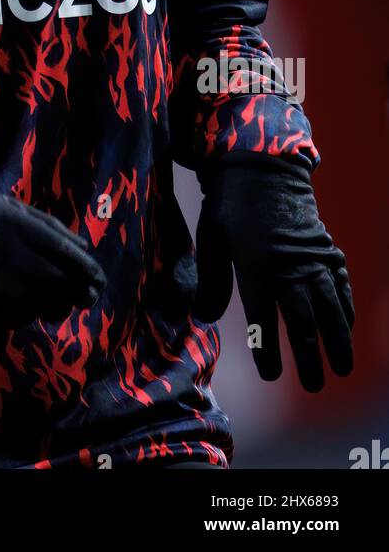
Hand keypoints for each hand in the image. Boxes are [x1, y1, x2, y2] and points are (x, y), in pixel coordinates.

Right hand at [0, 185, 105, 326]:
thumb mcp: (8, 207)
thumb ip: (45, 224)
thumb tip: (81, 247)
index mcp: (13, 223)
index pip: (60, 249)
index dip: (84, 267)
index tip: (99, 278)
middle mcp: (2, 249)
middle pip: (52, 279)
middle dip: (76, 290)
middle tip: (89, 296)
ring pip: (34, 301)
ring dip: (54, 305)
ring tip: (63, 304)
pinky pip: (10, 314)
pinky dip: (26, 314)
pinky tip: (33, 309)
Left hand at [193, 154, 353, 390]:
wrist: (264, 166)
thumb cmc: (230, 204)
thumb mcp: (211, 238)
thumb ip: (210, 280)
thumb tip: (202, 318)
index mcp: (255, 265)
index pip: (263, 319)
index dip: (268, 350)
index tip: (272, 376)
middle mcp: (288, 266)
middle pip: (304, 320)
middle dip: (310, 356)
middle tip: (314, 385)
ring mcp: (311, 257)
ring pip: (330, 306)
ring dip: (338, 338)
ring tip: (342, 367)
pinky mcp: (325, 248)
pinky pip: (340, 283)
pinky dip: (346, 306)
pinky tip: (348, 324)